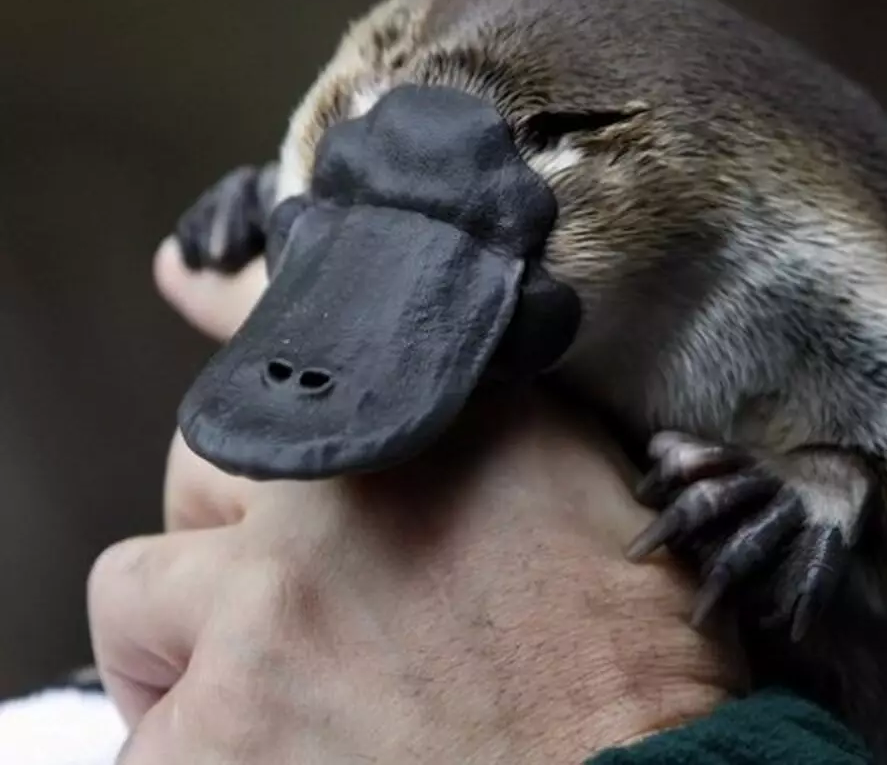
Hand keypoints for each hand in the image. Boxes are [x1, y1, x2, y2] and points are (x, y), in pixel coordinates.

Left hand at [86, 238, 737, 763]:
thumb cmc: (636, 673)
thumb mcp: (593, 503)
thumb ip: (496, 439)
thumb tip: (428, 425)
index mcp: (453, 422)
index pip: (312, 316)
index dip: (243, 302)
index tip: (196, 277)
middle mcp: (351, 488)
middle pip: (206, 463)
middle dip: (238, 529)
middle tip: (312, 604)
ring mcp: (271, 606)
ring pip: (141, 591)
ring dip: (192, 642)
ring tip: (286, 701)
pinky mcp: (217, 733)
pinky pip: (143, 730)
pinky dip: (192, 747)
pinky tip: (283, 763)